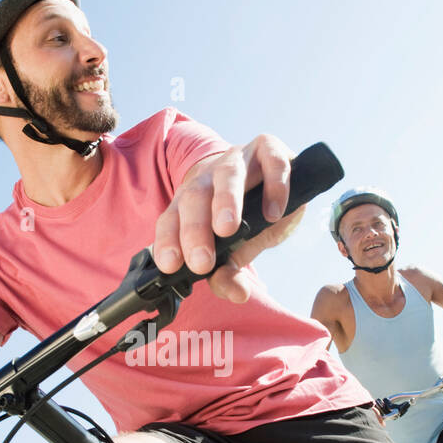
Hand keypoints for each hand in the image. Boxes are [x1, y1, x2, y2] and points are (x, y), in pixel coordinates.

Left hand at [152, 134, 299, 301]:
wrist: (271, 172)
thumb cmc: (248, 214)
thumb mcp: (237, 247)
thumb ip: (231, 271)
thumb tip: (234, 292)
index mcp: (191, 201)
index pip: (170, 220)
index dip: (168, 242)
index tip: (172, 266)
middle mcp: (210, 177)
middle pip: (194, 197)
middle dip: (195, 230)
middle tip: (201, 260)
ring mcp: (239, 159)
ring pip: (227, 175)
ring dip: (226, 201)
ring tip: (227, 230)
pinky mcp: (270, 150)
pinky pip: (271, 162)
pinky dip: (274, 187)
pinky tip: (274, 213)